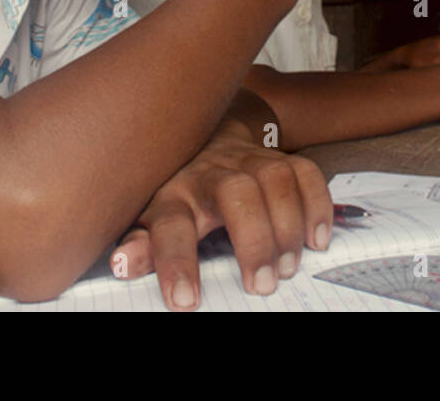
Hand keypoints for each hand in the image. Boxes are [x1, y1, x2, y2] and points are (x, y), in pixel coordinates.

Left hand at [108, 114, 332, 311]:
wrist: (205, 137)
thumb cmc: (178, 193)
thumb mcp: (152, 218)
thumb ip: (142, 244)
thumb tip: (122, 266)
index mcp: (174, 195)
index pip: (170, 225)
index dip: (176, 261)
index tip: (186, 301)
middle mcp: (212, 173)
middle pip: (236, 193)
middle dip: (253, 239)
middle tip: (263, 285)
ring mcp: (250, 161)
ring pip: (275, 178)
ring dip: (288, 225)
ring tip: (288, 268)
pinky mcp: (279, 158)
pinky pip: (306, 171)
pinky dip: (317, 205)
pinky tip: (317, 239)